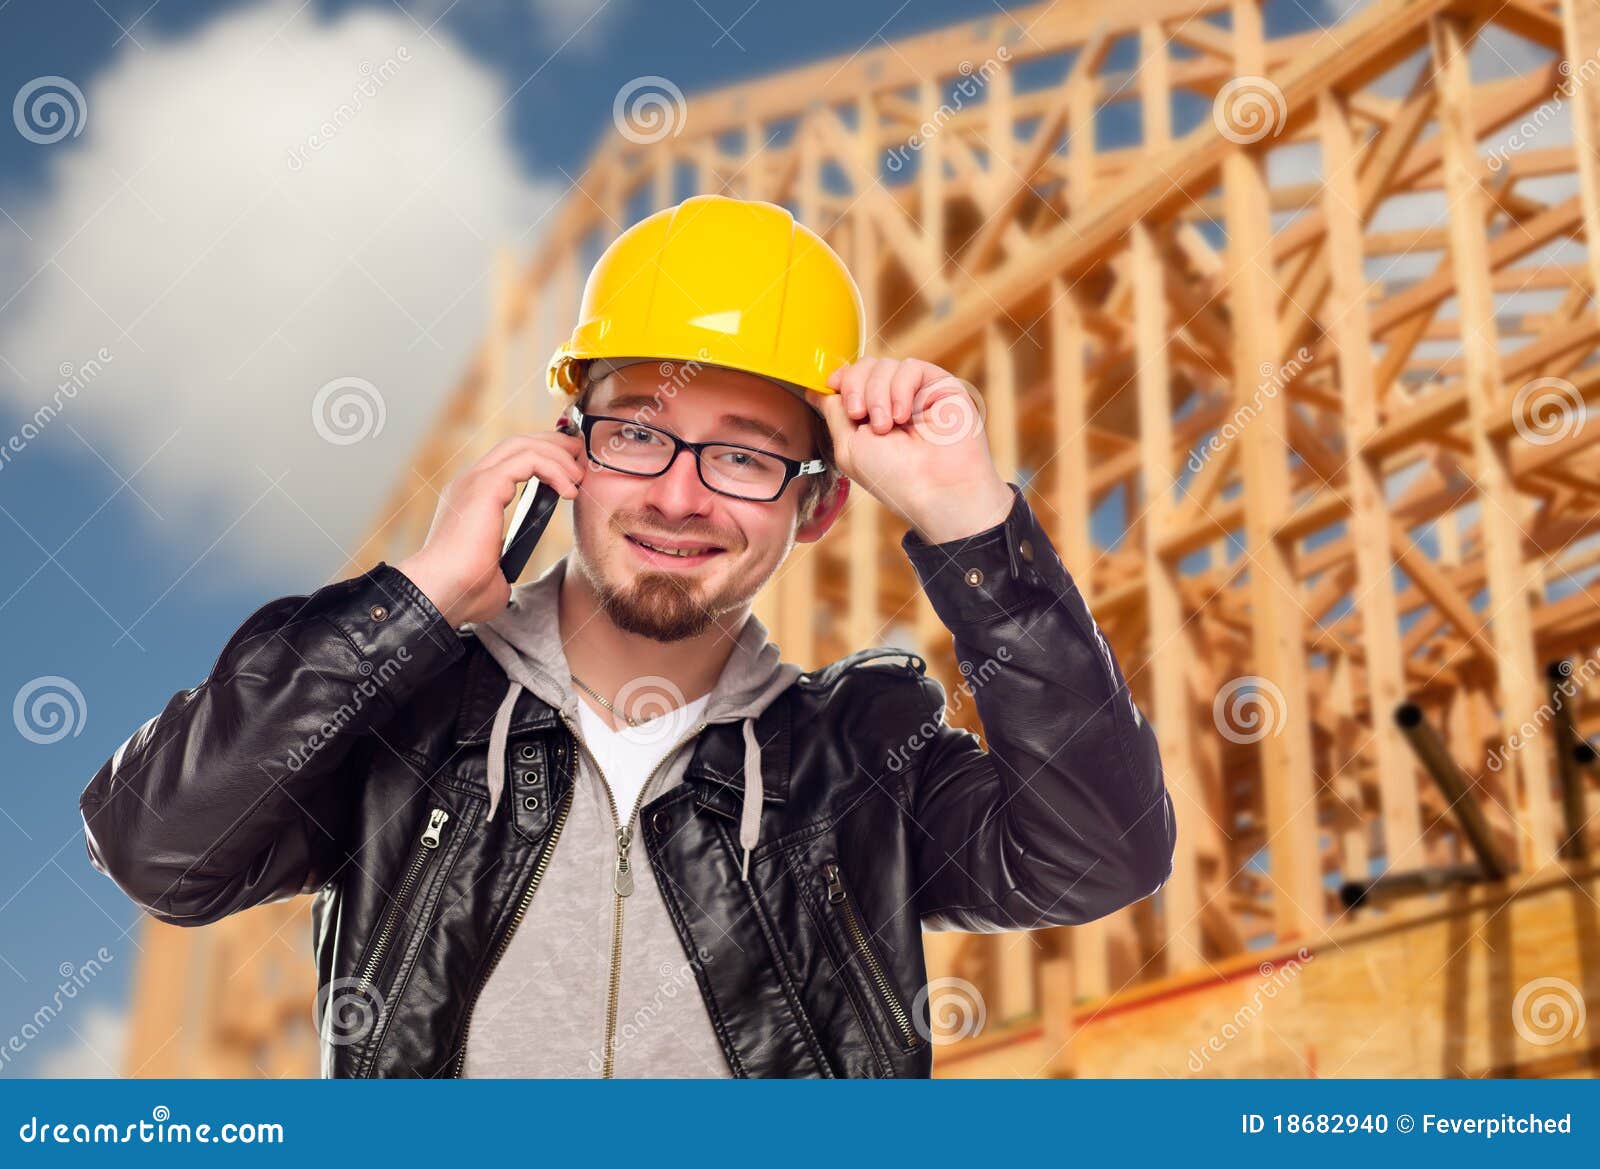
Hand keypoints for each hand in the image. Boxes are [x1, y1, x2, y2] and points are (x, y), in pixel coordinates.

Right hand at [395, 428, 586, 626]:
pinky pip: (529, 460)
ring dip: (558, 456)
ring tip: (579, 477)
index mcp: (472, 498)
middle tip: (581, 457)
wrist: (442, 593)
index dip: (543, 457)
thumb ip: (502, 560)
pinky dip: (554, 469)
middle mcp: (471, 482)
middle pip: (517, 443)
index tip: (570, 472)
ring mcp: (475, 480)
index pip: (509, 460)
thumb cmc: (464, 591)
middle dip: (554, 444)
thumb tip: (506, 572)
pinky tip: (568, 490)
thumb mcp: (493, 570)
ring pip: (524, 445)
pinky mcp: (485, 485)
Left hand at [806, 357, 1013, 543]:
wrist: (937, 491)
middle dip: (856, 387)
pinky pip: (910, 367)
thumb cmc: (894, 479)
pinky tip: (904, 415)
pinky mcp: (940, 386)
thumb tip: (816, 390)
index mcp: (871, 417)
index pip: (851, 378)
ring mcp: (917, 394)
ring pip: (885, 365)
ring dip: (877, 393)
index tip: (834, 386)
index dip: (841, 377)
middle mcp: (894, 402)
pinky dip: (900, 389)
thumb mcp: (849, 446)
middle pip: (865, 366)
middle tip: (860, 415)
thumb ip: (834, 413)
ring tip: (887, 425)